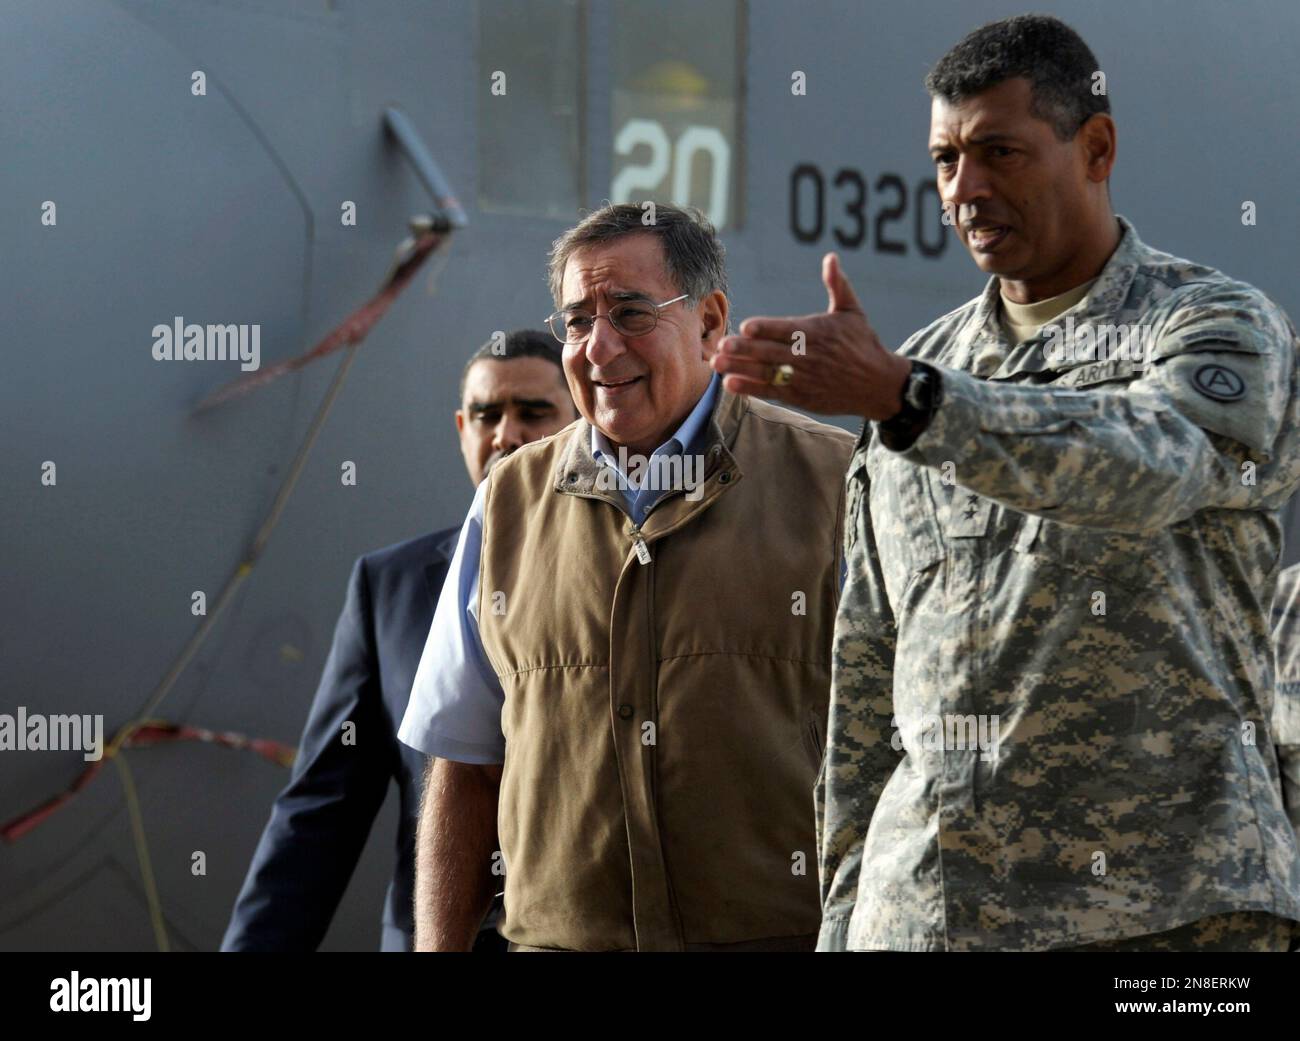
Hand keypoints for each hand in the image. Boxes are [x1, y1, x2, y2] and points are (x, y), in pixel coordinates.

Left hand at [709, 252, 910, 419]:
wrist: (879, 384)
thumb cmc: (863, 344)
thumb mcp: (853, 311)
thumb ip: (838, 285)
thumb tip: (830, 257)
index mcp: (817, 332)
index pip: (787, 330)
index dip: (765, 329)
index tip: (745, 327)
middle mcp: (809, 356)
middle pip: (772, 352)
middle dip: (745, 350)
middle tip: (721, 346)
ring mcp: (804, 378)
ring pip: (767, 373)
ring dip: (740, 370)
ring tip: (716, 366)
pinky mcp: (802, 396)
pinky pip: (772, 392)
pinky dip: (751, 389)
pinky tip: (731, 384)